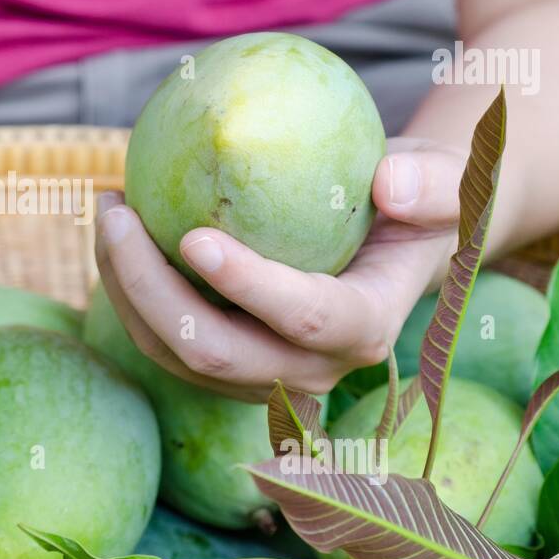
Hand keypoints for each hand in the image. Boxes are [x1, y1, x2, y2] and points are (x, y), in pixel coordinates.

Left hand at [95, 138, 466, 398]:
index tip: (194, 235)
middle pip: (214, 352)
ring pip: (172, 352)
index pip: (303, 317)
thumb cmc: (418, 200)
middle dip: (149, 288)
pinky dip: (127, 290)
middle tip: (116, 210)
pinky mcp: (224, 368)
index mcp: (365, 328)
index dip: (248, 285)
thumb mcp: (450, 182)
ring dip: (123, 287)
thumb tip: (388, 183)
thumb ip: (434, 181)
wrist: (394, 240)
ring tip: (107, 209)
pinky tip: (116, 230)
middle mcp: (311, 370)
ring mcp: (261, 377)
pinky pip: (161, 341)